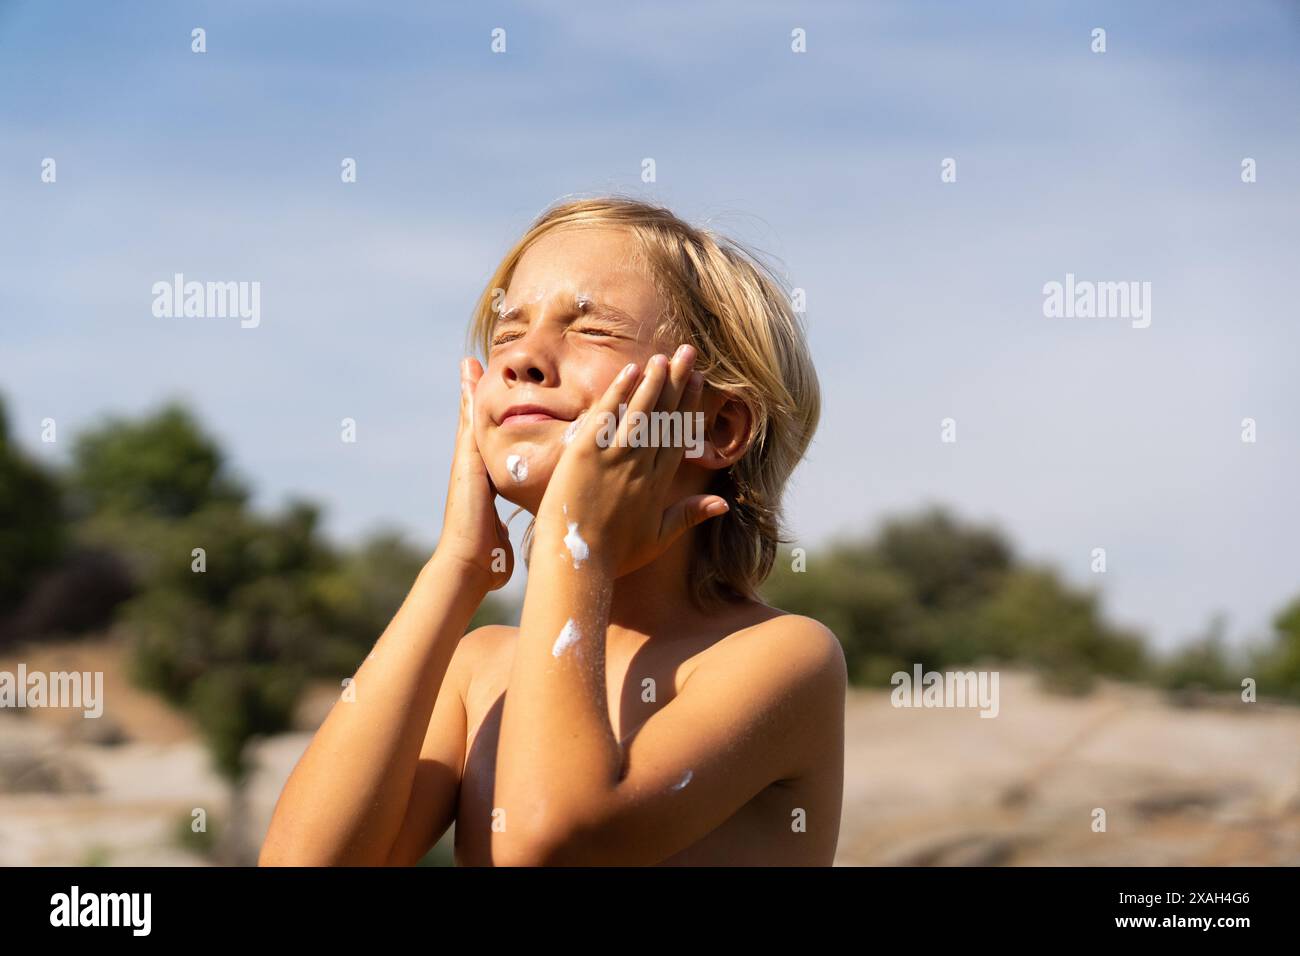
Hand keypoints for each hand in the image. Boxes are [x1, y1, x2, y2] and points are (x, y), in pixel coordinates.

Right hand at [435, 357, 513, 589]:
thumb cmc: (487, 562)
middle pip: (475, 427)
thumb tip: (506, 544)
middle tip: (473, 367)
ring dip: (469, 390)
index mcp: (484, 487)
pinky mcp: (466, 461)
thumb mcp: (498, 539)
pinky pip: (468, 421)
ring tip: (470, 362)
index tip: (491, 405)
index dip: (489, 427)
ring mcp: (466, 464)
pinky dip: (468, 397)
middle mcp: (472, 471)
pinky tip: (470, 374)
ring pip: (470, 419)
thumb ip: (501, 534)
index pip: (489, 450)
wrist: (468, 566)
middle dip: (473, 399)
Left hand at [535, 344, 728, 578]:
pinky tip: (628, 372)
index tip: (697, 379)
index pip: (677, 435)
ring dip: (651, 382)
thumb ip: (689, 516)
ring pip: (639, 412)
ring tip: (662, 357)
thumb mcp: (659, 539)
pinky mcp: (585, 455)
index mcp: (659, 484)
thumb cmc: (615, 556)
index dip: (688, 404)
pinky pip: (606, 418)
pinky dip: (618, 394)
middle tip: (687, 352)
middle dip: (676, 382)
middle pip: (663, 416)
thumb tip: (723, 504)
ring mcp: (613, 459)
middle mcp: (641, 466)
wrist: (578, 563)